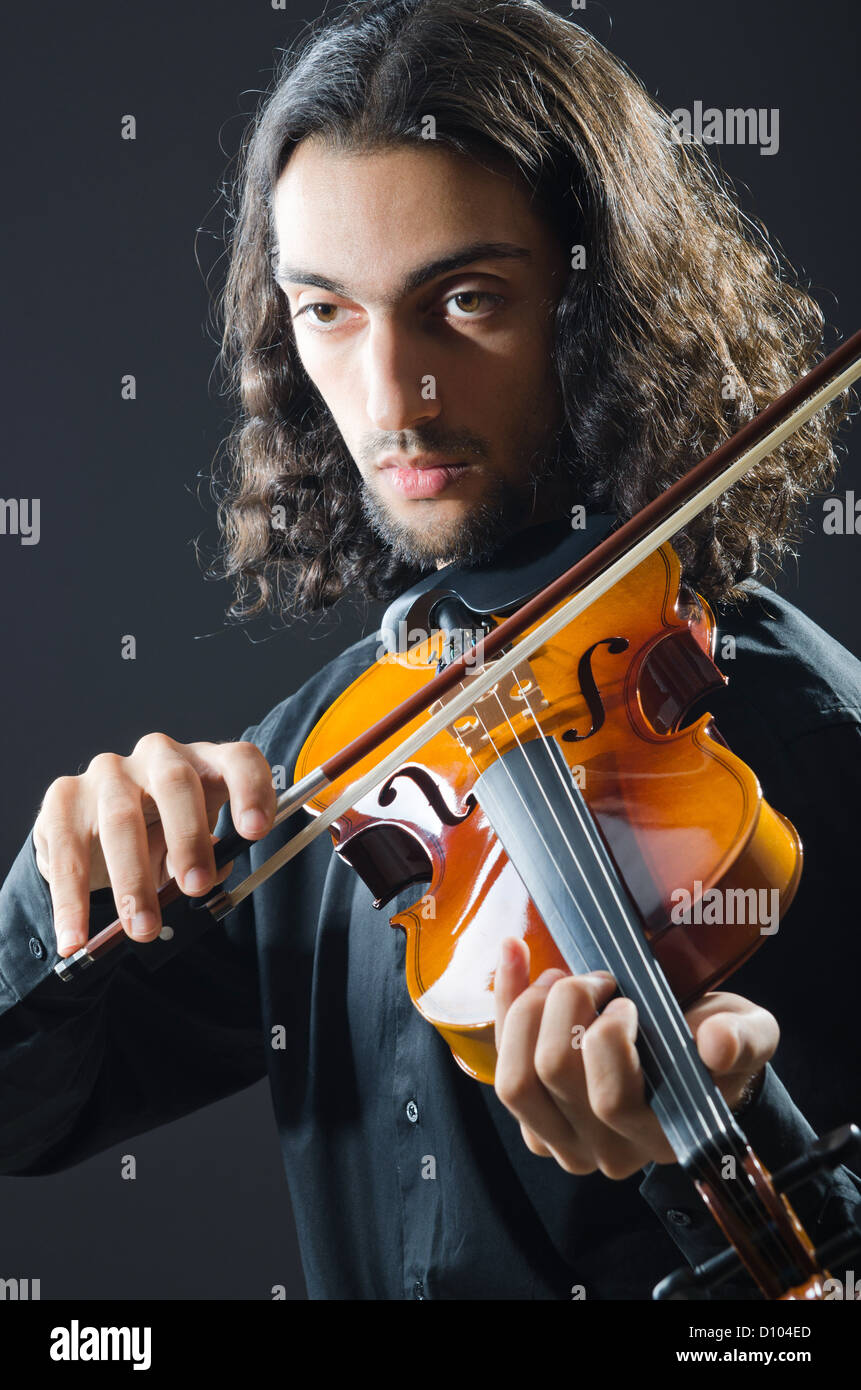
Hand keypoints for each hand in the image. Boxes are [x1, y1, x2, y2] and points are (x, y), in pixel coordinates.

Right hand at [33, 734, 276, 954]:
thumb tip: (212, 875)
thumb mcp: (192, 851)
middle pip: (176, 783)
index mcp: (205, 763)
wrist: (96, 834)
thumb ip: (206, 861)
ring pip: (120, 817)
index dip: (251, 790)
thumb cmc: (161, 837)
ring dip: (132, 880)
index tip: (256, 830)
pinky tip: (76, 938)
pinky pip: (67, 849)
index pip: (238, 760)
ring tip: (143, 928)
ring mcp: (108, 771)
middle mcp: (158, 756)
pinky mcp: (64, 796)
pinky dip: (71, 902)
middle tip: (195, 886)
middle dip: (188, 838)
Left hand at [493, 936, 778, 1177]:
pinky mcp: (529, 1115)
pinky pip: (498, 1061)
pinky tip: (516, 954)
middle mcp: (605, 1150)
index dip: (608, 1036)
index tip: (627, 1000)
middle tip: (596, 979)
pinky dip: (503, 1001)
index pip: (612, 1099)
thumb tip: (718, 1044)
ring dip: (528, 1010)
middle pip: (554, 1074)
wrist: (689, 1051)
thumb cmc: (714, 1039)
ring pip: (514, 1080)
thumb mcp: (749, 1033)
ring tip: (559, 978)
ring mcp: (560, 1139)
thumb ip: (744, 1038)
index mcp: (660, 1135)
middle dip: (567, 1004)